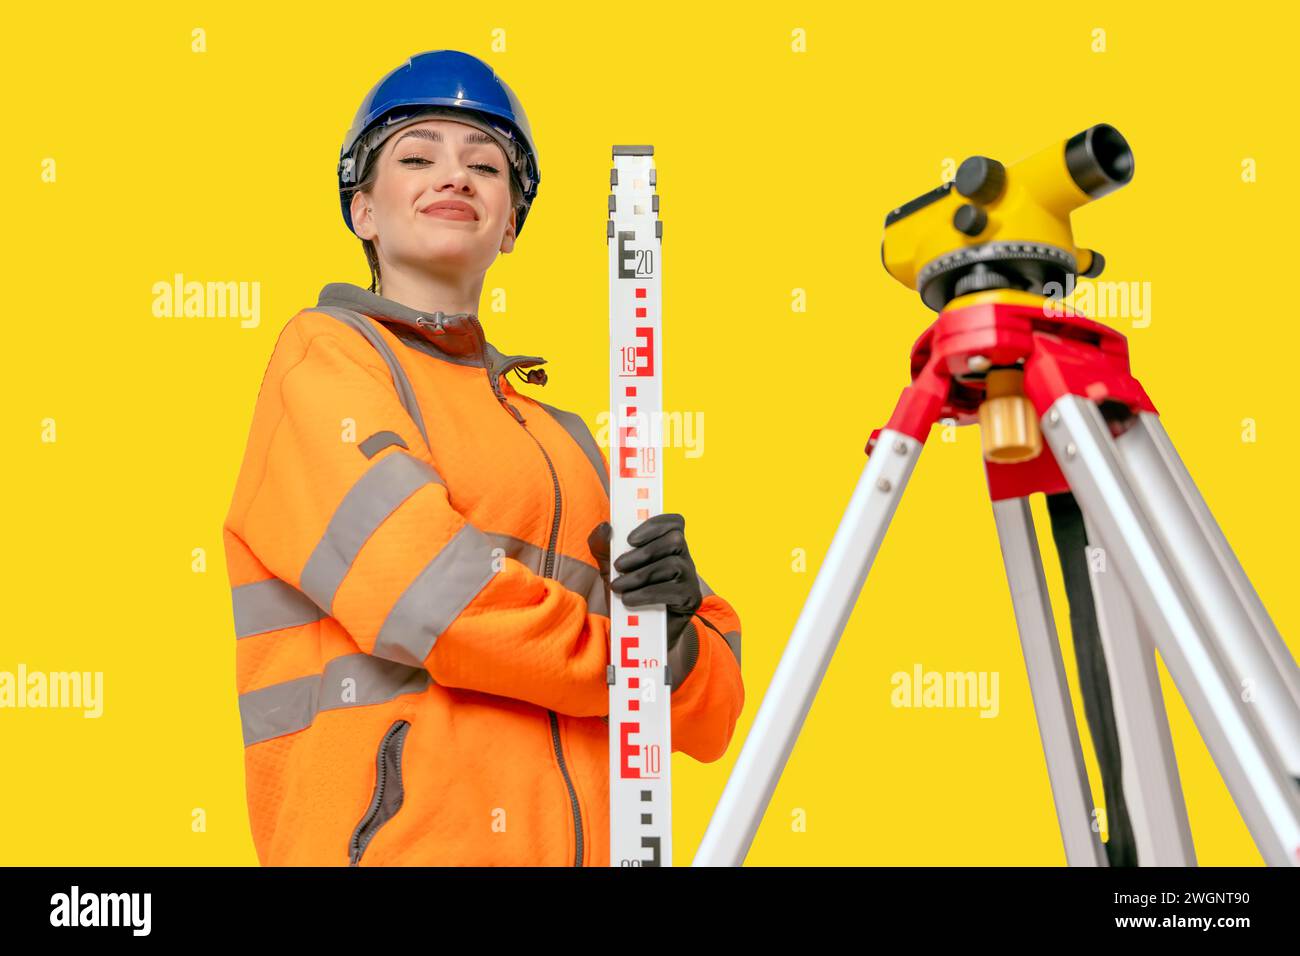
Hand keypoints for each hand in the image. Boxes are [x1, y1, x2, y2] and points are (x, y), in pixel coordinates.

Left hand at [588, 514, 701, 647]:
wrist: (636, 635)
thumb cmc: (626, 594)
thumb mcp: (608, 568)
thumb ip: (602, 545)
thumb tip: (606, 528)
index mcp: (667, 545)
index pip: (674, 522)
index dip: (655, 525)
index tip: (630, 539)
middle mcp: (684, 558)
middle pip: (675, 540)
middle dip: (644, 552)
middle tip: (619, 566)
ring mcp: (690, 579)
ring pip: (673, 565)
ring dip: (640, 575)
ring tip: (619, 587)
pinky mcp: (691, 600)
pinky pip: (675, 591)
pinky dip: (647, 594)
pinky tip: (629, 600)